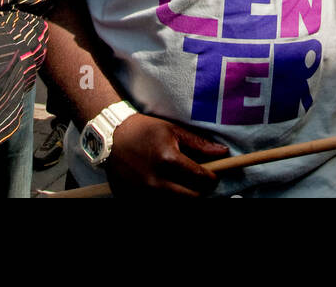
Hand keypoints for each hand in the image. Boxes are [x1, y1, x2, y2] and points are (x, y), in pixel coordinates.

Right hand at [104, 114, 228, 196]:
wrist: (112, 137)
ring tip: (183, 185)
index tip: (213, 176)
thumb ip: (199, 144)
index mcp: (167, 159)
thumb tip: (223, 153)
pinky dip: (166, 200)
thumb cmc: (145, 130)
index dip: (212, 178)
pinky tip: (167, 188)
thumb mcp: (173, 130)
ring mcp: (143, 193)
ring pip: (176, 206)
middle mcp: (155, 180)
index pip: (200, 178)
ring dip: (184, 197)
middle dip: (201, 191)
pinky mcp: (133, 199)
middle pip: (192, 198)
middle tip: (200, 183)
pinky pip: (157, 206)